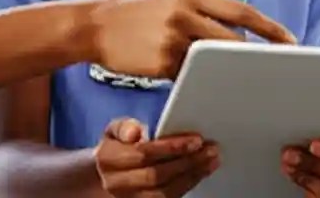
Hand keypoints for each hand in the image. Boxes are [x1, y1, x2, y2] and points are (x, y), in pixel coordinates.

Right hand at [89, 0, 295, 78]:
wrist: (94, 24)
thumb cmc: (135, 13)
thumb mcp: (169, 0)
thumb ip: (199, 12)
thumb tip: (232, 36)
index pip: (240, 10)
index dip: (269, 27)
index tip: (291, 41)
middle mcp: (184, 13)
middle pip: (231, 39)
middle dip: (251, 56)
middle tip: (271, 70)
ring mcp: (172, 38)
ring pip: (211, 60)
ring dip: (221, 70)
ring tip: (235, 80)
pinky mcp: (160, 62)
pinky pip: (187, 76)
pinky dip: (195, 80)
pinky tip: (198, 85)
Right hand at [94, 117, 219, 196]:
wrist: (109, 176)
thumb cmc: (118, 149)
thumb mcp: (114, 131)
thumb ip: (124, 127)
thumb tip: (135, 131)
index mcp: (109, 159)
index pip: (144, 154)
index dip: (171, 147)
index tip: (195, 140)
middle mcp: (117, 183)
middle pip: (157, 175)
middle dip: (187, 162)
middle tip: (209, 150)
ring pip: (165, 192)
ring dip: (192, 175)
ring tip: (210, 160)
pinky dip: (187, 185)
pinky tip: (200, 173)